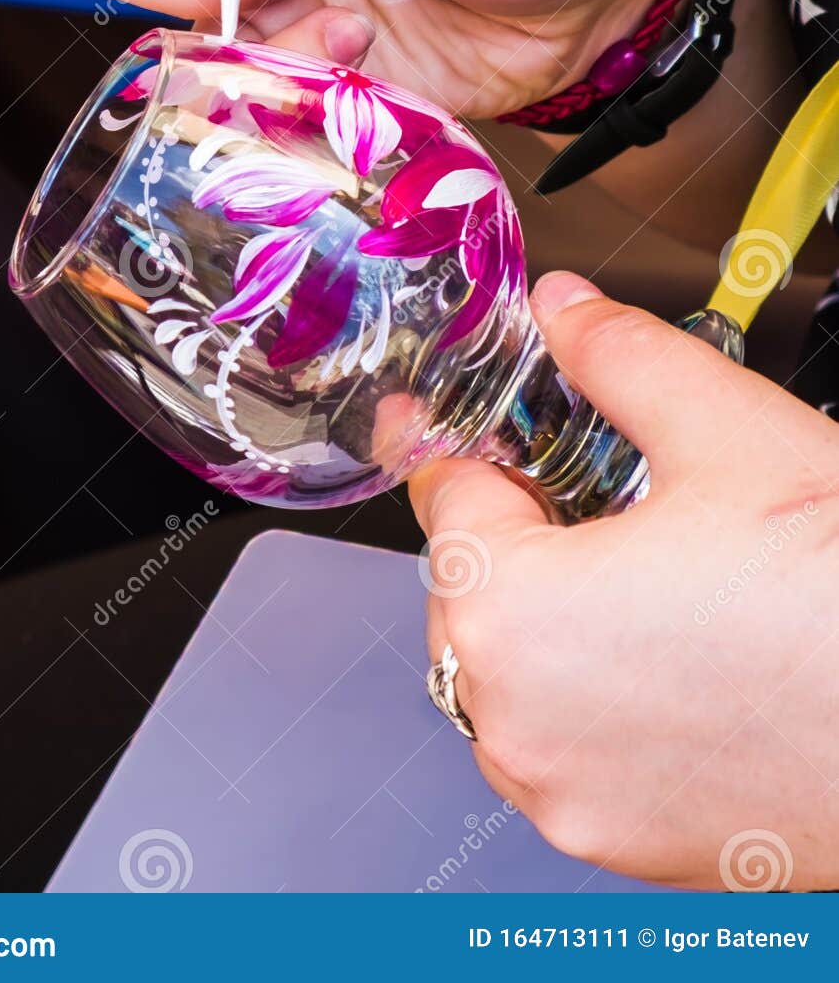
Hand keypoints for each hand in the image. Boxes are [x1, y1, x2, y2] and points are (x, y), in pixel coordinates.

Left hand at [411, 272, 838, 890]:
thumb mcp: (730, 433)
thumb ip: (620, 357)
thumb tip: (565, 310)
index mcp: (512, 612)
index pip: (445, 501)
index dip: (457, 446)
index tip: (425, 425)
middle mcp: (517, 721)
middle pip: (466, 593)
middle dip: (509, 535)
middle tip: (581, 496)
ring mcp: (566, 796)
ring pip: (507, 679)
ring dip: (542, 624)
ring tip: (639, 578)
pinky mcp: (622, 845)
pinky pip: (563, 751)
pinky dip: (587, 702)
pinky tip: (668, 658)